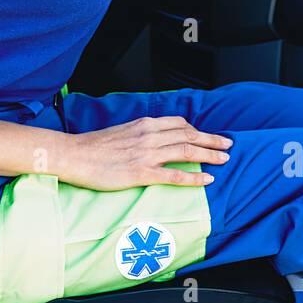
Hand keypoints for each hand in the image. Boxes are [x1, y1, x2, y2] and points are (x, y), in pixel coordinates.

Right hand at [57, 115, 231, 190]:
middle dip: (211, 140)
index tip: (209, 135)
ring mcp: (146, 154)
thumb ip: (140, 133)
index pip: (179, 123)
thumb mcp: (121, 131)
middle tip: (228, 145)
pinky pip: (174, 174)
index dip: (198, 129)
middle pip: (189, 135)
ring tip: (224, 159)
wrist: (74, 155)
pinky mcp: (141, 172)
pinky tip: (207, 179)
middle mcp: (149, 135)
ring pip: (187, 151)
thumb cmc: (93, 146)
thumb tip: (154, 138)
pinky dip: (194, 176)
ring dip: (209, 154)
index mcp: (144, 124)